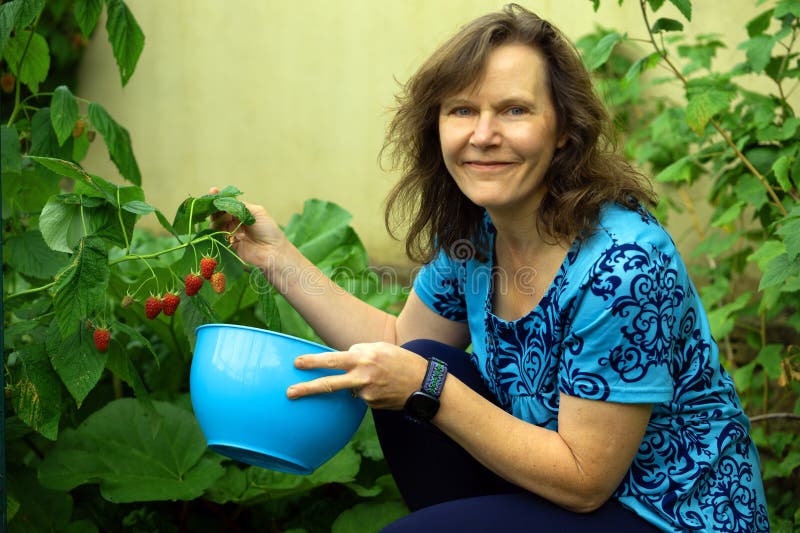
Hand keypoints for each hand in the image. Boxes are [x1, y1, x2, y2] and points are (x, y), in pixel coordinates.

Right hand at [209, 187, 286, 268]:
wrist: (272, 251)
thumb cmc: (268, 230)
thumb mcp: (257, 212)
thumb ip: (241, 206)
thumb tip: (226, 201)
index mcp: (244, 213)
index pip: (229, 204)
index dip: (221, 198)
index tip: (213, 191)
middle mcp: (236, 222)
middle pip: (221, 213)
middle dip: (217, 208)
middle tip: (215, 206)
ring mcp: (232, 233)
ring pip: (218, 223)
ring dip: (219, 219)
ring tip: (227, 219)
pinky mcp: (229, 244)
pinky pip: (219, 235)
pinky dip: (219, 230)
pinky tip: (225, 229)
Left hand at [286, 342, 428, 409]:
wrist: (425, 385)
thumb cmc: (403, 361)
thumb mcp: (381, 347)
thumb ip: (359, 352)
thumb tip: (342, 360)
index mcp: (364, 358)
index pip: (332, 360)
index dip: (312, 362)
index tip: (297, 363)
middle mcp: (362, 377)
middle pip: (329, 384)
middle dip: (306, 388)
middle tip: (289, 392)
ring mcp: (367, 394)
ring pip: (350, 387)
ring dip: (357, 382)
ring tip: (381, 377)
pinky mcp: (372, 406)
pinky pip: (362, 395)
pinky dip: (368, 390)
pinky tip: (384, 387)